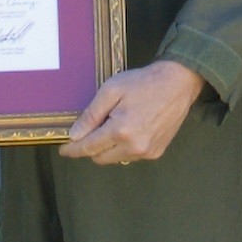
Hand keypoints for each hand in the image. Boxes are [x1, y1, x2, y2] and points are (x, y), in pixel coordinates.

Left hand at [61, 58, 203, 165]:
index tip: (63, 150)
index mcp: (120, 131)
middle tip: (90, 130)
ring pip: (115, 158)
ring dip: (108, 148)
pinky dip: (123, 148)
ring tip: (113, 125)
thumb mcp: (111, 90)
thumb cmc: (143, 83)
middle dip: (90, 148)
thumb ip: (91, 114)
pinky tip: (129, 130)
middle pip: (100, 158)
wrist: (178, 84)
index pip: (88, 148)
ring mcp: (147, 152)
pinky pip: (130, 156)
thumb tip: (75, 135)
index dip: (73, 150)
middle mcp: (134, 147)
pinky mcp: (156, 152)